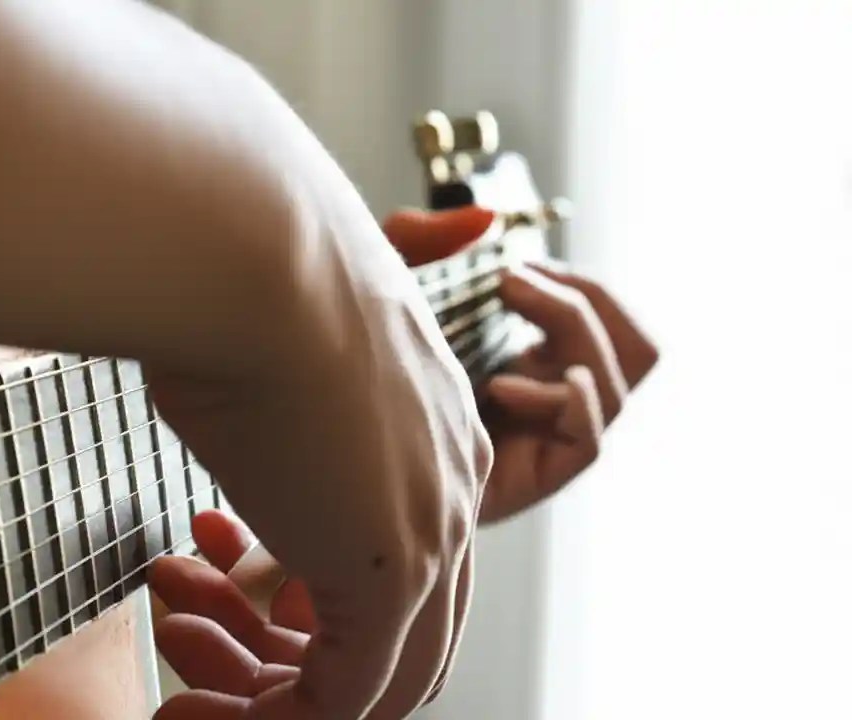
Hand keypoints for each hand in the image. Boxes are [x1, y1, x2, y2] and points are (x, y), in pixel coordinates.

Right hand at [146, 208, 659, 719]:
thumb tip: (478, 219)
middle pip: (417, 640)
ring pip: (387, 684)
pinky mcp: (392, 568)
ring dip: (279, 707)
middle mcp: (450, 484)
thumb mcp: (296, 313)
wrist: (253, 253)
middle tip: (207, 669)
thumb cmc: (249, 273)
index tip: (222, 602)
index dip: (321, 612)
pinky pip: (341, 700)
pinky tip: (188, 707)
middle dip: (313, 676)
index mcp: (434, 432)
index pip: (417, 566)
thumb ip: (371, 302)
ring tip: (184, 700)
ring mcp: (431, 528)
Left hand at [384, 208, 659, 522]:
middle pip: (638, 348)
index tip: (510, 263)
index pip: (610, 317)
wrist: (344, 455)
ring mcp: (553, 439)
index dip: (579, 282)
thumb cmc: (367, 375)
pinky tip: (497, 386)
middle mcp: (558, 398)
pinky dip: (558, 399)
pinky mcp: (539, 477)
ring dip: (571, 329)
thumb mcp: (391, 295)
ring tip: (502, 303)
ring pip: (617, 385)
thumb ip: (425, 244)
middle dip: (589, 298)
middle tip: (513, 280)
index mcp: (541, 358)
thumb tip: (488, 218)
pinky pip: (590, 438)